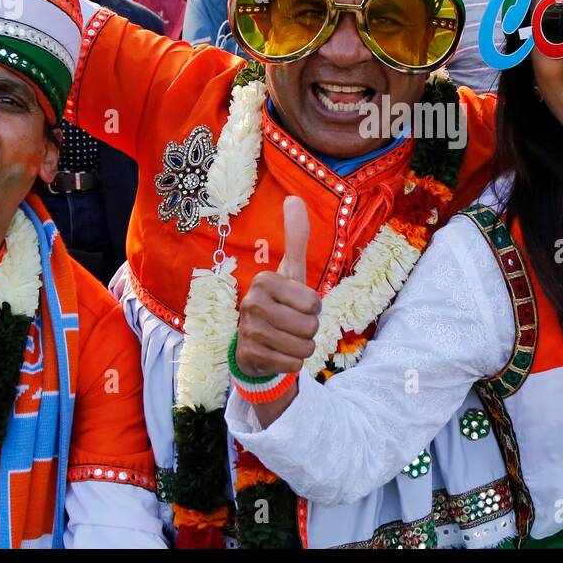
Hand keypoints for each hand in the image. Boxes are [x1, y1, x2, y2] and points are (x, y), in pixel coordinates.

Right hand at [235, 196, 320, 378]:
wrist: (255, 345)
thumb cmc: (281, 303)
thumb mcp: (292, 271)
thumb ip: (296, 237)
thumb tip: (294, 198)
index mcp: (265, 280)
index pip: (314, 302)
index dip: (313, 308)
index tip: (296, 305)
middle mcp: (252, 303)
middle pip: (311, 326)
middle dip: (309, 330)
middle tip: (292, 325)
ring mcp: (248, 331)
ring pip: (303, 347)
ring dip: (301, 347)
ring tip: (286, 339)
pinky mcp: (249, 356)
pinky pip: (292, 364)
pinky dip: (291, 363)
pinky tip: (277, 354)